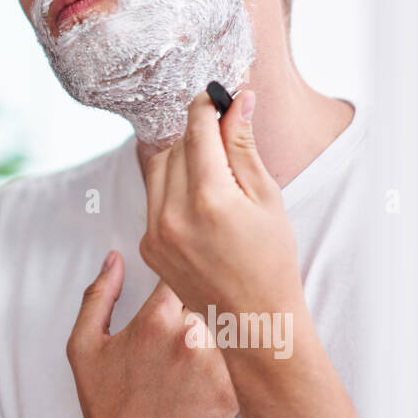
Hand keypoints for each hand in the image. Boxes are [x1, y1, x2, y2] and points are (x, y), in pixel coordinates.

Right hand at [57, 250, 238, 417]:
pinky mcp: (232, 392)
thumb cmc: (105, 402)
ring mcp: (215, 366)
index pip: (185, 271)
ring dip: (230, 323)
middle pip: (214, 294)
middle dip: (211, 295)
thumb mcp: (84, 343)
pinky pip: (249, 359)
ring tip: (218, 333)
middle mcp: (189, 337)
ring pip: (235, 323)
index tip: (188, 277)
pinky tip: (231, 360)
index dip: (188, 271)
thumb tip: (116, 259)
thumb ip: (100, 294)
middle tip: (209, 302)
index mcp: (155, 318)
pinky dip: (243, 355)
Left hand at [139, 89, 301, 317]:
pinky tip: (201, 206)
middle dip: (198, 137)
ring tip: (215, 176)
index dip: (205, 106)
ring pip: (159, 169)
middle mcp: (173, 215)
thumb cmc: (271, 261)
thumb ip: (244, 146)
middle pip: (176, 147)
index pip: (196, 131)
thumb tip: (238, 101)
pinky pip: (154, 199)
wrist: (254, 320)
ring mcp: (154, 233)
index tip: (214, 96)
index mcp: (209, 199)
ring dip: (182, 160)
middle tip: (225, 140)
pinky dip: (172, 190)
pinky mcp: (146, 246)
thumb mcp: (267, 198)